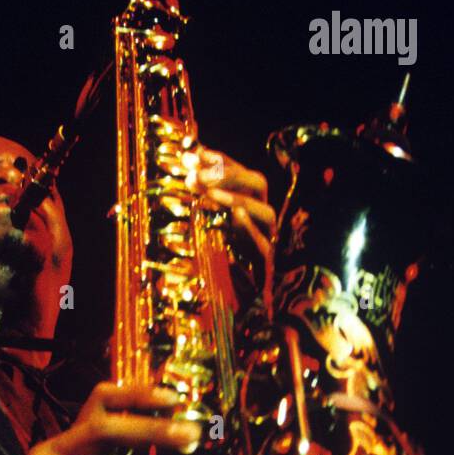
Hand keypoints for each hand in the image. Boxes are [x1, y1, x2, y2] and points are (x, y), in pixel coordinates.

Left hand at [189, 145, 275, 288]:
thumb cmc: (216, 254)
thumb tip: (187, 156)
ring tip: (210, 193)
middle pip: (257, 183)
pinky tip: (235, 217)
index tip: (191, 156)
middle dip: (227, 175)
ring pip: (265, 212)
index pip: (239, 171)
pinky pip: (262, 244)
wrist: (232, 298)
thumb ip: (200, 191)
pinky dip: (249, 229)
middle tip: (196, 175)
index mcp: (249, 201)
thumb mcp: (204, 218)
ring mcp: (267, 238)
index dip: (217, 159)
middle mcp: (261, 216)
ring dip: (238, 198)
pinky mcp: (264, 263)